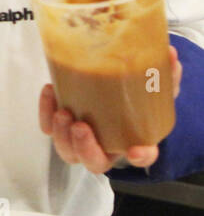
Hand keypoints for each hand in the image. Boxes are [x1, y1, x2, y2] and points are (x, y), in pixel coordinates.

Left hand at [39, 46, 180, 172]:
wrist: (110, 85)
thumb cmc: (132, 93)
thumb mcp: (151, 84)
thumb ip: (164, 73)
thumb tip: (170, 54)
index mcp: (132, 141)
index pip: (141, 157)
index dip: (140, 156)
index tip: (136, 151)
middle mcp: (104, 146)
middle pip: (93, 162)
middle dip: (85, 147)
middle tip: (81, 127)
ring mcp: (79, 139)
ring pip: (67, 150)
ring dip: (61, 134)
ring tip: (63, 112)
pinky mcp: (60, 124)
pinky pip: (48, 127)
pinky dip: (45, 112)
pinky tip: (50, 91)